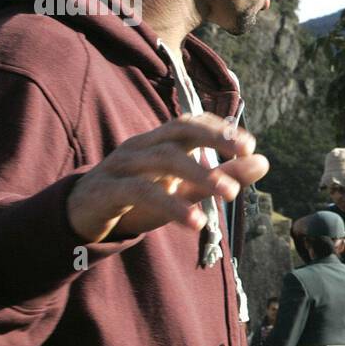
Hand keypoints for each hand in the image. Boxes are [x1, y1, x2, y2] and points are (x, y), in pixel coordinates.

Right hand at [66, 113, 268, 243]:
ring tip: (231, 193)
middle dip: (213, 138)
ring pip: (162, 159)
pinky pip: (140, 191)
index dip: (218, 129)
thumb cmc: (137, 199)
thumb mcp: (182, 190)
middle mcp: (140, 147)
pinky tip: (196, 221)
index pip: (190, 123)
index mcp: (157, 142)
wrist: (80, 218)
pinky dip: (171, 205)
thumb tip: (264, 160)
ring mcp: (120, 165)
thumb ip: (221, 176)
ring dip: (200, 174)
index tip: (249, 144)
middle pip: (178, 131)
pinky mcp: (106, 191)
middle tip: (245, 151)